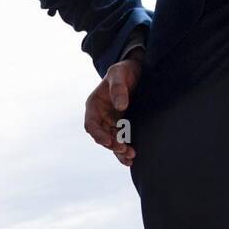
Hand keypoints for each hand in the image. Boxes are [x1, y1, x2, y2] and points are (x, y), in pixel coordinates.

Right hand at [84, 52, 141, 166]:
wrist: (137, 70)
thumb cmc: (124, 70)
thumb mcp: (119, 74)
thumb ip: (118, 88)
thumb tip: (121, 107)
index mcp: (94, 105)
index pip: (91, 125)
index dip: (98, 135)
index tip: (109, 141)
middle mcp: (101, 116)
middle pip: (102, 136)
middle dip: (112, 145)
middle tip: (125, 149)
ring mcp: (111, 122)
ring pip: (112, 141)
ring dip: (119, 151)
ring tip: (130, 157)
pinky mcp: (123, 125)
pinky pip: (122, 140)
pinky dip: (125, 149)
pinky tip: (132, 158)